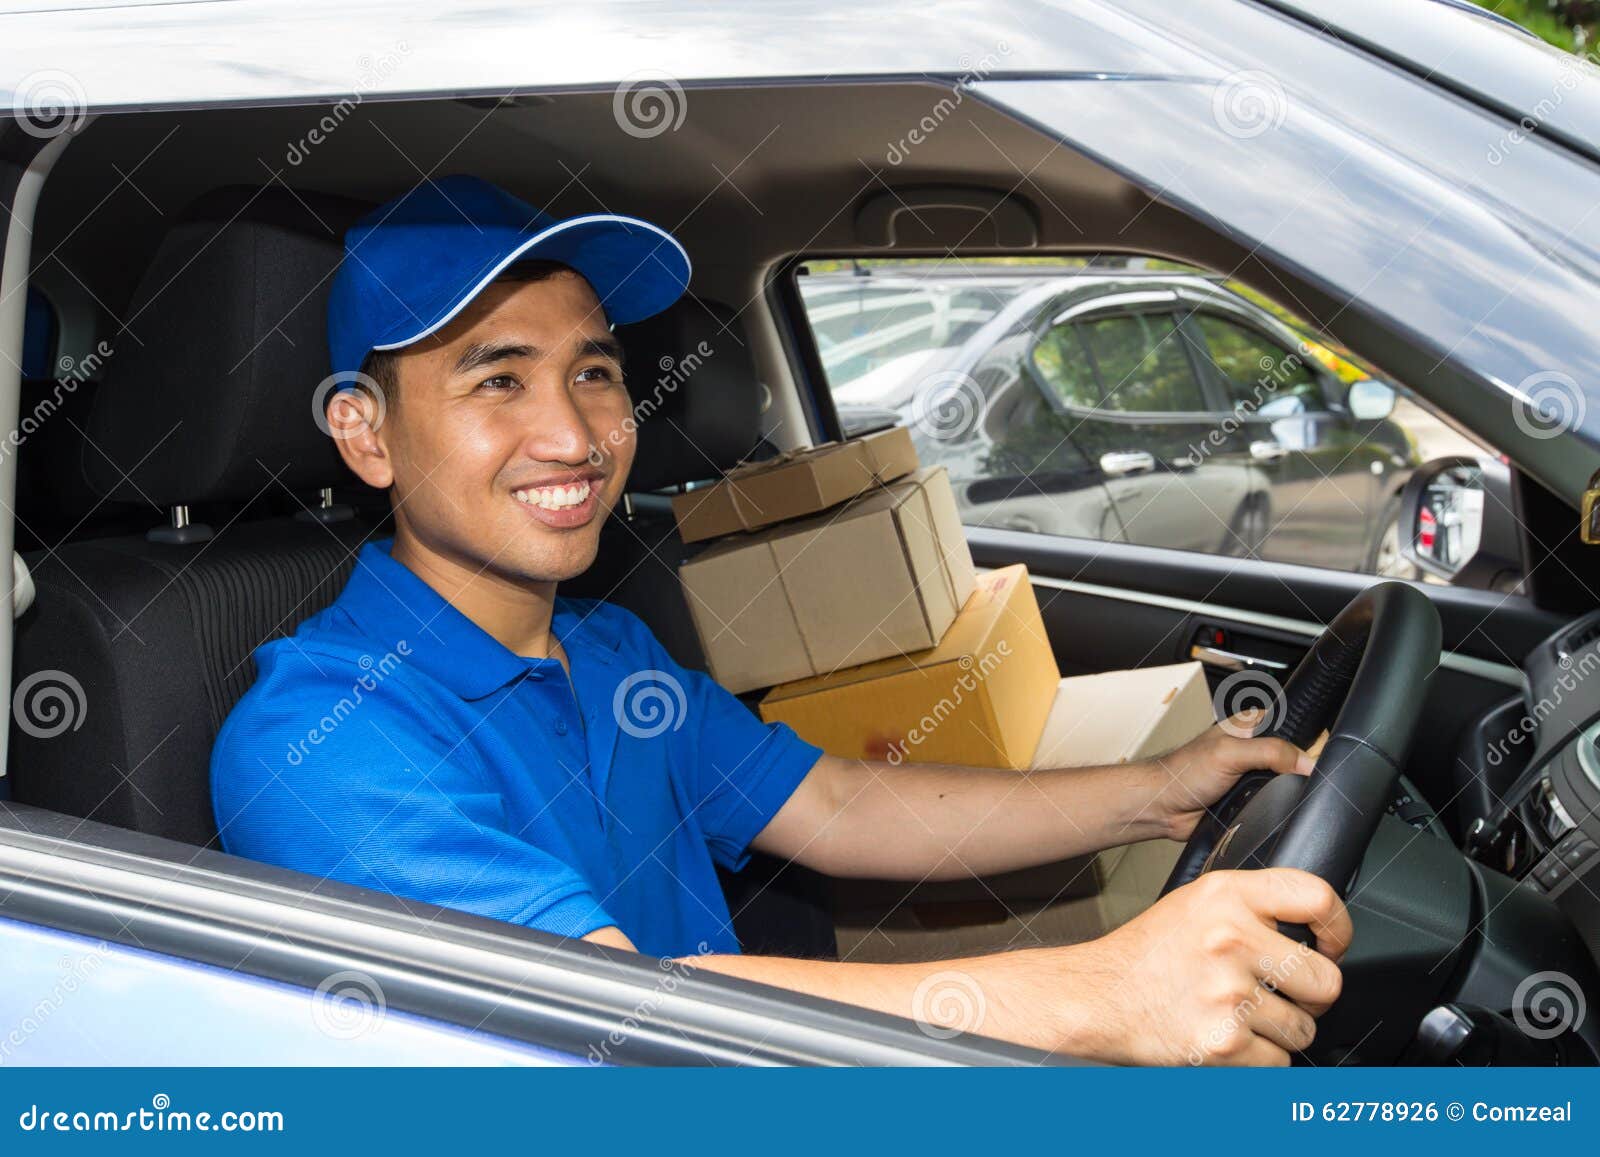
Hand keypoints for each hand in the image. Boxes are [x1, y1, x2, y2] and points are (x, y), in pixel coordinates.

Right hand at [1008, 868, 1349, 1064]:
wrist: (1096, 998)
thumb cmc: (1143, 956)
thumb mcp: (1193, 904)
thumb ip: (1249, 905)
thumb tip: (1311, 928)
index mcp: (1225, 895)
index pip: (1315, 898)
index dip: (1338, 927)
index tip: (1332, 945)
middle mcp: (1229, 938)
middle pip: (1326, 978)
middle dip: (1312, 995)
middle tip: (1285, 994)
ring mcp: (1228, 992)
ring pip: (1304, 1027)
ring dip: (1280, 1030)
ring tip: (1240, 1015)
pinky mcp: (1225, 1041)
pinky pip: (1280, 1061)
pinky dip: (1260, 1059)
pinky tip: (1229, 1037)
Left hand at [1143, 708, 1314, 840]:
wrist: (1165, 807)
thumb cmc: (1184, 772)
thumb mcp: (1229, 753)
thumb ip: (1269, 752)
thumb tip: (1306, 762)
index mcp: (1250, 726)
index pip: (1291, 727)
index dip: (1306, 741)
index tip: (1315, 759)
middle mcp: (1254, 749)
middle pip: (1293, 758)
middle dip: (1296, 771)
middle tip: (1296, 781)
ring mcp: (1253, 775)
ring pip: (1286, 783)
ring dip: (1284, 792)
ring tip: (1275, 795)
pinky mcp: (1250, 798)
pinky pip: (1274, 804)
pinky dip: (1274, 808)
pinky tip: (1270, 810)